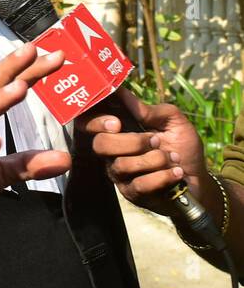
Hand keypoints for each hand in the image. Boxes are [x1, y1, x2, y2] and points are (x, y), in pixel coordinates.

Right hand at [81, 89, 208, 218]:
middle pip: (101, 145)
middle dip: (132, 141)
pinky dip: (163, 176)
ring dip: (155, 160)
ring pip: (123, 165)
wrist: (198, 179)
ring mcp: (120, 175)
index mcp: (118, 133)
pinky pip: (140, 184)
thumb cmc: (182, 147)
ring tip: (172, 159)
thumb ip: (152, 110)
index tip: (117, 123)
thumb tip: (123, 93)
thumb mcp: (174, 123)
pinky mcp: (132, 193)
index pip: (88, 124)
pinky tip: (176, 172)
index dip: (96, 122)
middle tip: (155, 141)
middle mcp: (112, 153)